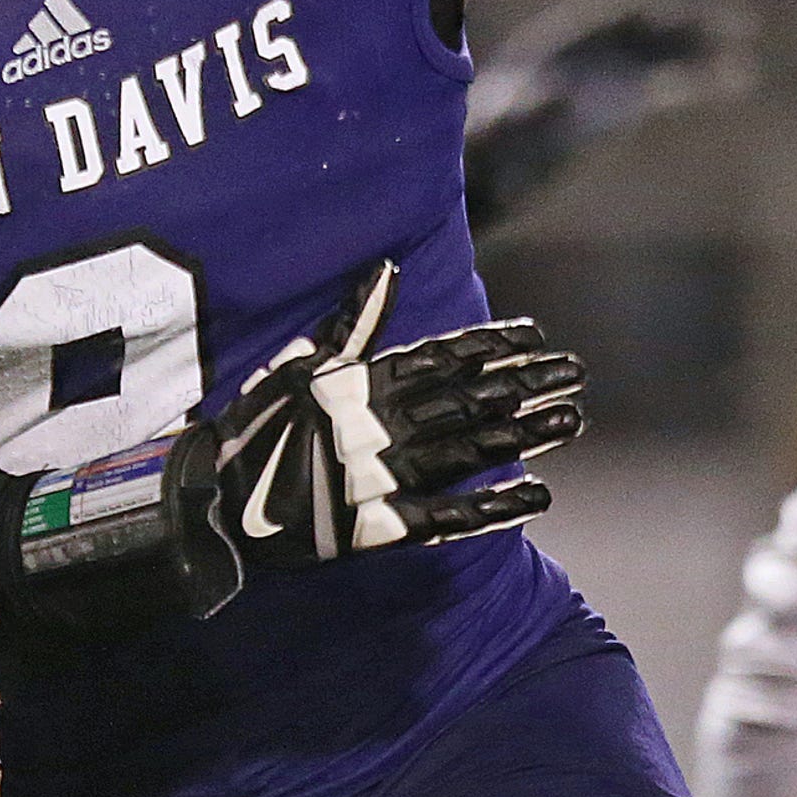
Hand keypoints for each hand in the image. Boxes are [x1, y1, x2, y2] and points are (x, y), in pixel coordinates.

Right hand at [168, 261, 580, 608]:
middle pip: (471, 400)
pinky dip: (496, 507)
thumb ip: (351, 322)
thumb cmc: (254, 427)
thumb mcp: (298, 363)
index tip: (536, 335)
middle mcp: (383, 426)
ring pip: (473, 450)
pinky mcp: (384, 527)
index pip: (443, 357)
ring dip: (526, 435)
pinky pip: (453, 518)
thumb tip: (387, 269)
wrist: (220, 505)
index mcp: (363, 383)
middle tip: (576, 372)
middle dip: (527, 383)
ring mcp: (388, 477)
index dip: (493, 344)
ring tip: (573, 419)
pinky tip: (538, 495)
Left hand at [464, 0, 753, 231]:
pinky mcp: (617, 108)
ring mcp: (604, 77)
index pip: (614, 13)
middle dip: (690, 27)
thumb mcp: (496, 136)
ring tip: (743, 67)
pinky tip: (733, 83)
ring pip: (662, 54)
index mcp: (554, 44)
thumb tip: (556, 96)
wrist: (477, 173)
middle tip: (738, 30)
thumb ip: (522, 115)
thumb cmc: (481, 152)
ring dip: (701, 53)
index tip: (688, 14)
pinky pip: (666, 86)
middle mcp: (585, 52)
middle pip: (648, 27)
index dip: (653, 9)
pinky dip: (697, 82)